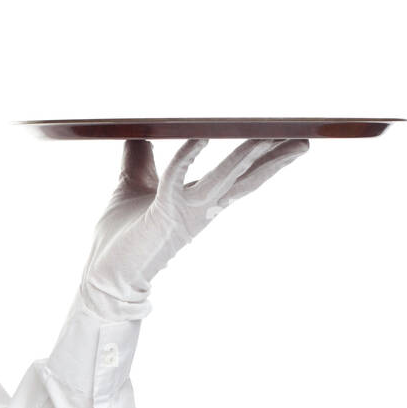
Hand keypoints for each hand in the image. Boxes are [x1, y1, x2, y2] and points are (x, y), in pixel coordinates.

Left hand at [79, 137, 310, 320]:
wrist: (102, 274)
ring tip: (271, 137)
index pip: (238, 177)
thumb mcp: (131, 187)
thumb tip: (137, 133)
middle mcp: (198, 209)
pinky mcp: (161, 215)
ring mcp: (183, 213)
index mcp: (197, 201)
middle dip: (273, 159)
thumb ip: (139, 161)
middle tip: (304, 139)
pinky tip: (200, 140)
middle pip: (244, 179)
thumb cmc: (119, 235)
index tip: (287, 140)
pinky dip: (186, 159)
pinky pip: (175, 182)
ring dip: (247, 157)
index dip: (263, 160)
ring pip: (223, 179)